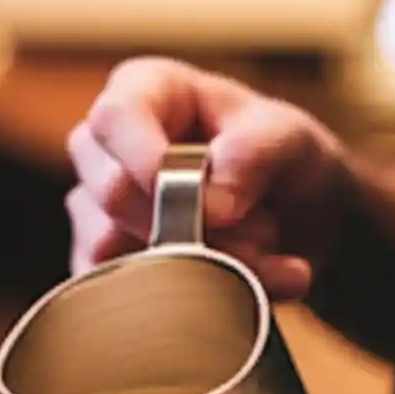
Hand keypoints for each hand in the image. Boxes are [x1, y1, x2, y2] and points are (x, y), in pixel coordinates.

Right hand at [67, 57, 350, 299]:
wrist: (297, 219)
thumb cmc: (282, 157)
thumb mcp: (290, 139)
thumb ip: (256, 155)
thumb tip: (213, 206)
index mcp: (143, 90)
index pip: (116, 117)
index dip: (149, 159)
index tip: (204, 201)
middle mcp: (106, 146)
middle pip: (111, 191)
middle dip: (192, 227)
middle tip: (257, 233)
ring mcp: (97, 208)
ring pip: (113, 250)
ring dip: (199, 266)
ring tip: (257, 256)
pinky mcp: (102, 264)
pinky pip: (118, 292)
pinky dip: (183, 302)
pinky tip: (237, 292)